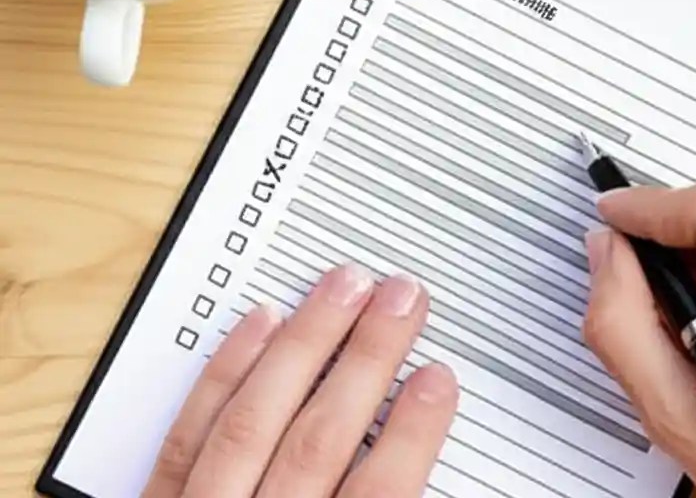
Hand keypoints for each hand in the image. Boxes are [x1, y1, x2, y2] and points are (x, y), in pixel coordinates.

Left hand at [144, 265, 458, 497]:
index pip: (379, 493)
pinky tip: (260, 323)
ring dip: (305, 344)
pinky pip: (188, 434)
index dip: (413, 433)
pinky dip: (226, 372)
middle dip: (368, 359)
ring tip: (346, 286)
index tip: (438, 379)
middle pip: (319, 440)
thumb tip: (425, 437)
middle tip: (404, 298)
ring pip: (254, 420)